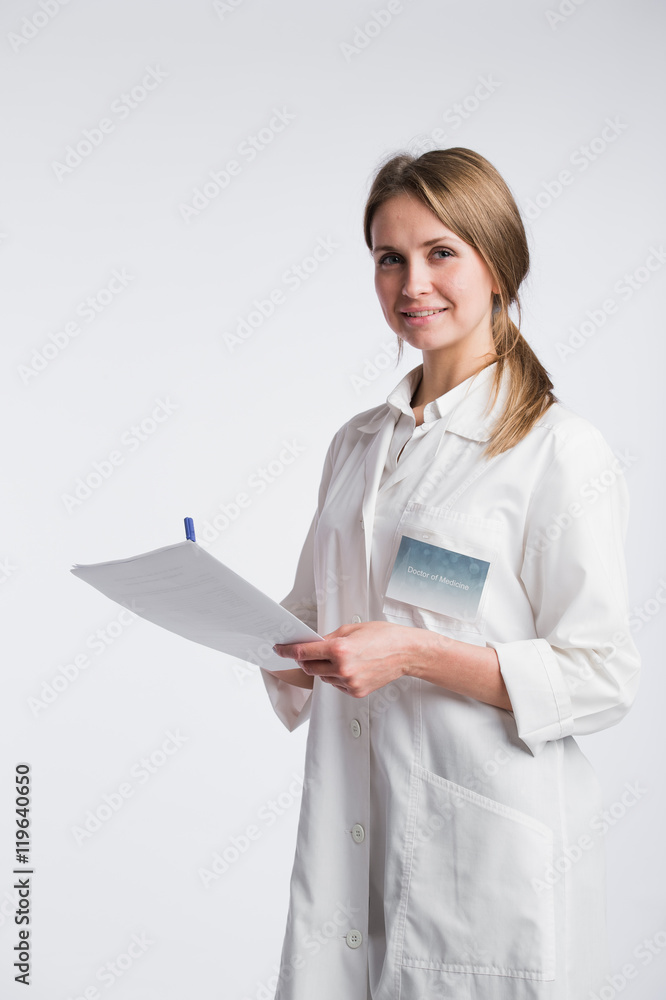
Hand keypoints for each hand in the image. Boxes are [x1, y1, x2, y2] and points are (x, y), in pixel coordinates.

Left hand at [273, 620, 420, 697]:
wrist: (405, 653)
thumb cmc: (383, 636)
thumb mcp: (351, 629)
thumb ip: (328, 637)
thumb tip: (312, 644)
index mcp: (339, 649)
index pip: (304, 652)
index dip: (288, 651)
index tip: (280, 649)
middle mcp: (342, 668)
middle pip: (309, 667)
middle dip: (304, 660)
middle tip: (308, 653)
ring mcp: (349, 682)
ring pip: (322, 677)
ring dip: (322, 668)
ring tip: (338, 658)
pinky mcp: (356, 692)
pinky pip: (336, 685)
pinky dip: (336, 677)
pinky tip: (348, 667)